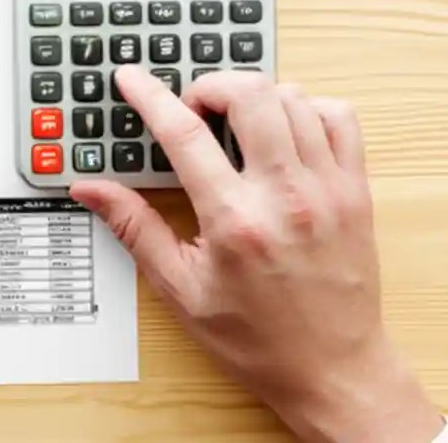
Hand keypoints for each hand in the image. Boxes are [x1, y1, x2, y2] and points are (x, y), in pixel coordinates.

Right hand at [70, 66, 442, 442]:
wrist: (333, 370)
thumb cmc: (258, 339)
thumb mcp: (181, 289)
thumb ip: (135, 228)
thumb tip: (91, 189)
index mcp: (234, 221)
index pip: (183, 133)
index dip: (149, 95)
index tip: (131, 77)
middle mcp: (285, 196)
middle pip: (249, 93)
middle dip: (210, 85)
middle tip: (193, 107)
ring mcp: (328, 189)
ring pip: (295, 97)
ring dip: (257, 97)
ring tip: (236, 124)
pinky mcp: (357, 191)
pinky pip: (340, 118)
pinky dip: (310, 109)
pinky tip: (287, 133)